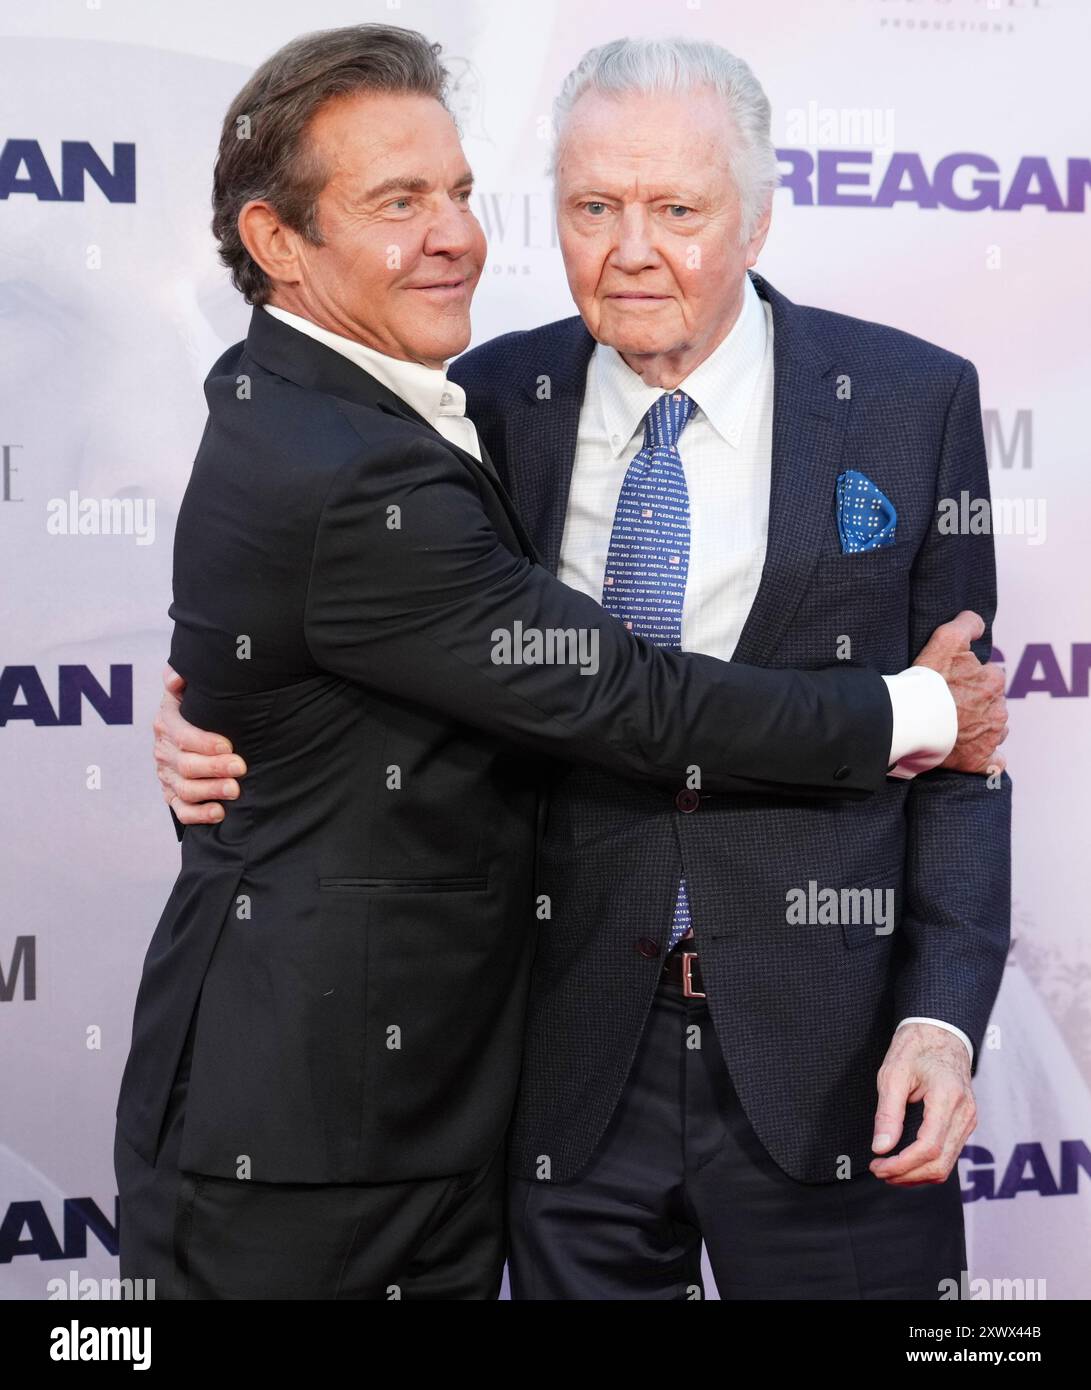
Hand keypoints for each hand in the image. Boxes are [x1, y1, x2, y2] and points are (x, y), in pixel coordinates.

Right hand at [153, 664, 246, 824]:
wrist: (189, 730)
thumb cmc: (195, 707)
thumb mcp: (188, 690)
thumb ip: (181, 679)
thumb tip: (174, 676)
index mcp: (167, 723)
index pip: (182, 735)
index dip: (204, 742)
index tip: (228, 745)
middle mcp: (164, 751)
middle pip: (186, 765)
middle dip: (214, 767)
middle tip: (240, 767)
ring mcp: (167, 775)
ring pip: (185, 789)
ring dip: (210, 791)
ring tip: (234, 790)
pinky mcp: (172, 795)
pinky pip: (181, 810)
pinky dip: (199, 814)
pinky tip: (219, 812)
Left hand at [869, 1022, 975, 1185]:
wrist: (940, 1034)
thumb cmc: (916, 1049)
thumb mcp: (893, 1074)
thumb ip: (888, 1113)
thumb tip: (881, 1148)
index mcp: (947, 1097)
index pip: (928, 1147)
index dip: (902, 1164)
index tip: (879, 1165)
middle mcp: (964, 1113)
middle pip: (939, 1163)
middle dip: (907, 1174)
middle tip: (879, 1171)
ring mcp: (968, 1120)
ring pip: (946, 1164)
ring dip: (917, 1174)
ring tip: (889, 1170)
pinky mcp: (965, 1124)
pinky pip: (948, 1154)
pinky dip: (926, 1165)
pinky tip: (906, 1163)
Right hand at [913, 610, 1007, 773]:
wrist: (912, 719)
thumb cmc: (927, 680)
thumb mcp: (946, 639)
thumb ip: (966, 625)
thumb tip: (976, 623)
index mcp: (992, 682)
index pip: (992, 675)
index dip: (973, 676)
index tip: (955, 681)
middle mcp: (998, 710)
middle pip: (994, 704)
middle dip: (980, 703)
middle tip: (952, 704)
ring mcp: (990, 737)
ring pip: (996, 730)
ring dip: (983, 728)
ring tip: (957, 728)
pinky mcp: (979, 760)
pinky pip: (994, 762)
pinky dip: (988, 759)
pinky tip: (975, 755)